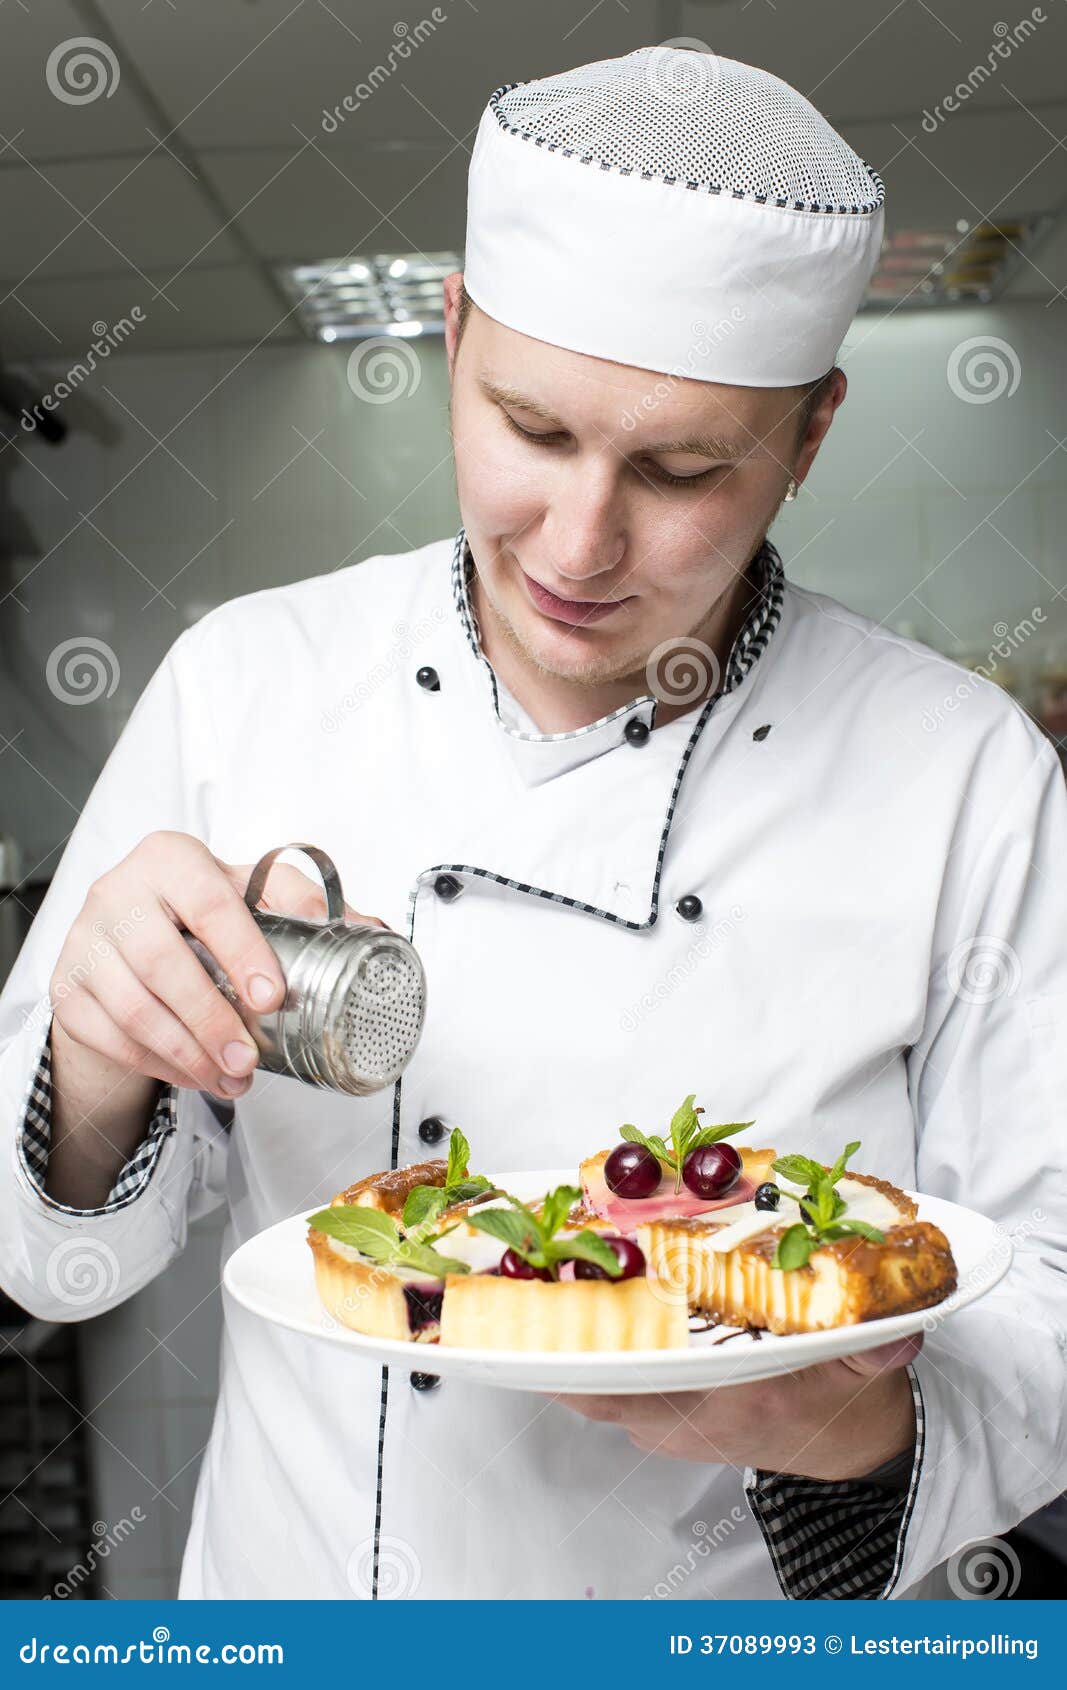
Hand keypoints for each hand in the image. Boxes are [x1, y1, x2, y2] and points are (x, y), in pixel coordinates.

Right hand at [50, 831, 385, 1101]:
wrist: (125, 935)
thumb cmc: (197, 911)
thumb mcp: (247, 894)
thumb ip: (304, 905)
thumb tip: (375, 928)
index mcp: (169, 858)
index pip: (208, 902)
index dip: (242, 951)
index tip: (271, 996)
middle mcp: (118, 891)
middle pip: (163, 963)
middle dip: (213, 1021)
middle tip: (250, 1060)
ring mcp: (84, 940)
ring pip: (132, 1008)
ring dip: (187, 1054)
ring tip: (230, 1080)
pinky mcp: (66, 987)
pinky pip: (109, 1036)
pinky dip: (157, 1065)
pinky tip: (194, 1077)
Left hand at [546, 1334, 919, 1480]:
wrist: (847, 1450)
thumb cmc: (844, 1400)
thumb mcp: (866, 1373)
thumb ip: (877, 1351)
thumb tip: (901, 1332)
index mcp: (738, 1406)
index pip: (657, 1389)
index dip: (605, 1365)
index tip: (565, 1332)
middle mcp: (695, 1423)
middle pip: (604, 1393)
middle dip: (560, 1352)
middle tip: (520, 1298)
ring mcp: (675, 1428)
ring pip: (598, 1395)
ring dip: (563, 1353)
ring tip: (524, 1298)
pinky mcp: (664, 1422)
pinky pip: (609, 1395)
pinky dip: (583, 1363)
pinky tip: (562, 1320)